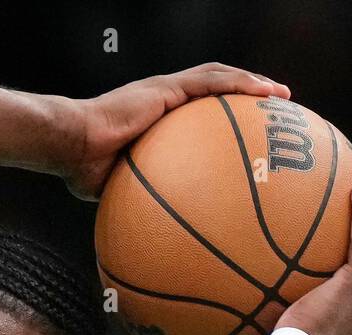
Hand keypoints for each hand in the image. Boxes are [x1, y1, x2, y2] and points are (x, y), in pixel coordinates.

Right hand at [65, 63, 289, 199]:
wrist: (69, 146)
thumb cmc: (85, 171)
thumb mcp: (122, 192)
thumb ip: (143, 205)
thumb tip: (156, 240)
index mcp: (157, 122)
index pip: (198, 113)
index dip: (225, 119)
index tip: (250, 135)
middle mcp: (165, 101)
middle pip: (216, 91)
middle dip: (248, 97)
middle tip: (276, 112)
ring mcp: (166, 90)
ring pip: (220, 78)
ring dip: (254, 84)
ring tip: (282, 96)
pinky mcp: (166, 87)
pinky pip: (212, 82)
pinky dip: (242, 84)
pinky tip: (267, 92)